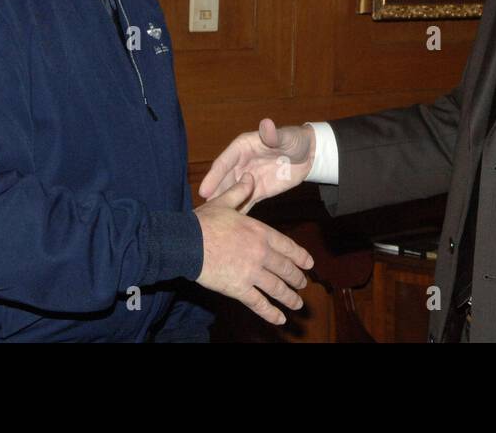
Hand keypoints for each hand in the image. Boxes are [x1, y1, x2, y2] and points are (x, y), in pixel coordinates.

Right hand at [194, 174, 313, 325]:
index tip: (309, 264)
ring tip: (297, 304)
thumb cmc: (204, 222)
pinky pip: (259, 303)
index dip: (300, 256)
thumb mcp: (224, 202)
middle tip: (304, 284)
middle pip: (285, 269)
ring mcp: (251, 273)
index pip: (287, 246)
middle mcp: (261, 253)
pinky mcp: (239, 289)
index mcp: (260, 232)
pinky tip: (279, 318)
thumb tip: (249, 176)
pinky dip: (271, 312)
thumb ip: (240, 191)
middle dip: (297, 278)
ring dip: (289, 297)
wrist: (186, 243)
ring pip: (277, 288)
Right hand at [198, 119, 315, 212]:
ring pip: (231, 193)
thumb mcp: (285, 136)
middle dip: (213, 196)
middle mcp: (240, 164)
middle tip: (203, 212)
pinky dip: (238, 212)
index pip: (224, 162)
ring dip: (222, 206)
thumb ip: (273, 134)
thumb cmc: (294, 140)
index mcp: (242, 147)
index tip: (204, 191)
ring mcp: (247, 179)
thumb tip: (266, 123)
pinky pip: (245, 202)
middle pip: (223, 181)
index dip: (214, 176)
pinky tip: (231, 226)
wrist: (308, 155)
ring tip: (212, 222)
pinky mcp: (257, 191)